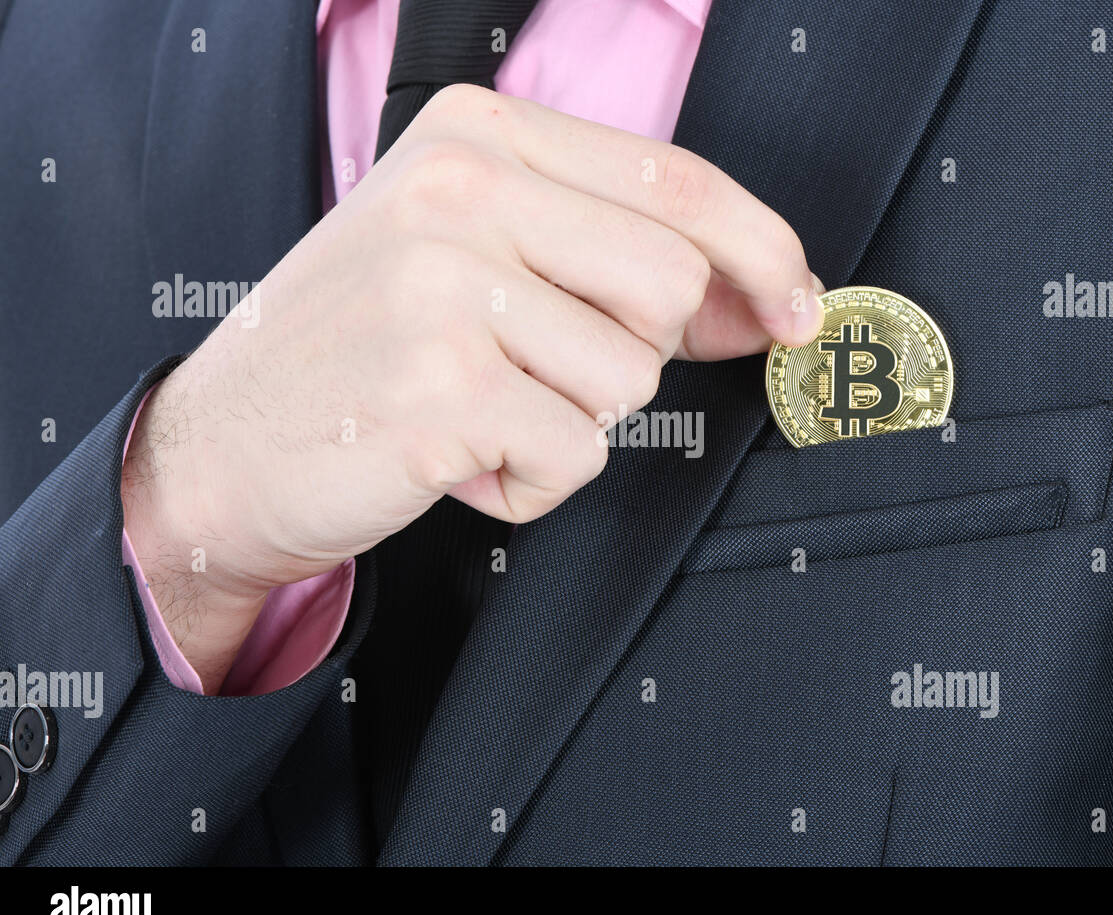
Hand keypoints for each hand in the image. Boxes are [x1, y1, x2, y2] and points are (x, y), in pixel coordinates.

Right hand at [121, 85, 821, 688]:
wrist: (219, 447)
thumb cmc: (364, 350)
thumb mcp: (474, 255)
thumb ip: (610, 255)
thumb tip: (758, 302)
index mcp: (477, 135)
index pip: (675, 180)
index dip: (763, 252)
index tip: (796, 309)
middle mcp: (459, 190)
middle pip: (670, 286)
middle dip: (630, 355)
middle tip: (534, 370)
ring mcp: (444, 286)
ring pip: (628, 380)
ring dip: (567, 421)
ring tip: (475, 410)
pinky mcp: (441, 389)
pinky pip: (574, 457)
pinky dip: (529, 483)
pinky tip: (453, 457)